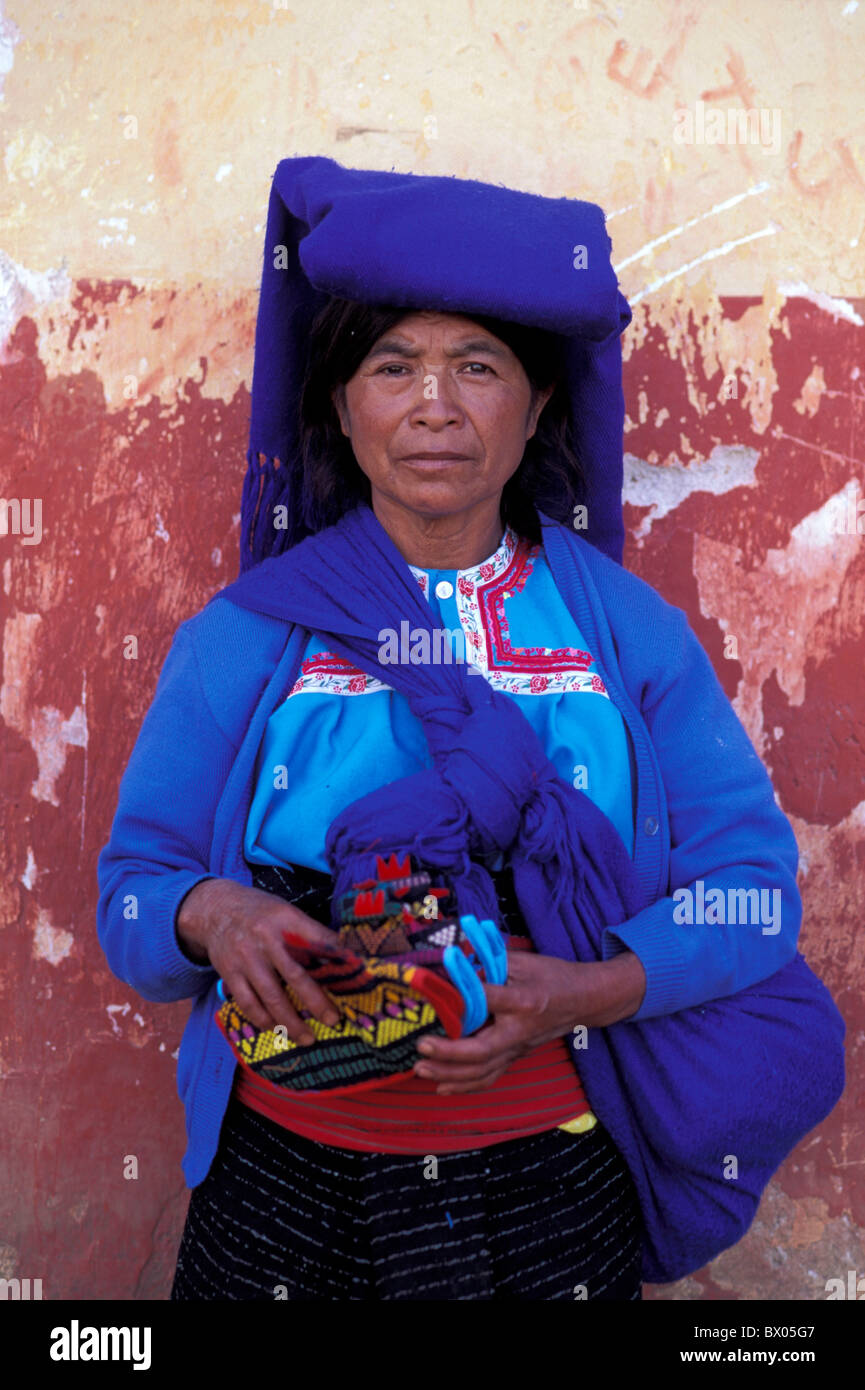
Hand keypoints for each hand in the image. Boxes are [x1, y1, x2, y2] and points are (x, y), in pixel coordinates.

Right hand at [176, 877, 341, 1043]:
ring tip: (307, 1037)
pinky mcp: (230, 973)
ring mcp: (246, 958)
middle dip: (316, 1002)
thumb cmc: (260, 913)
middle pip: (295, 975)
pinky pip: (248, 1003)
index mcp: (285, 920)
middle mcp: (265, 939)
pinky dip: (263, 1019)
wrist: (216, 909)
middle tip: (333, 1020)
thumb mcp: (286, 912)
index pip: (316, 941)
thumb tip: (342, 956)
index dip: (335, 960)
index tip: (353, 978)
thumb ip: (309, 933)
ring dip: (290, 1021)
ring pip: (271, 997)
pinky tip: (275, 1028)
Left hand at [412, 947, 645, 1093]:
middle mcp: (520, 1030)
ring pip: (483, 1071)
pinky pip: (489, 1077)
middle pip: (482, 1050)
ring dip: (449, 1075)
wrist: (584, 1000)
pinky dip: (464, 1086)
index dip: (461, 995)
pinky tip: (442, 1088)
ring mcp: (518, 1048)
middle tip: (421, 1046)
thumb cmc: (551, 976)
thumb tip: (453, 965)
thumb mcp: (523, 961)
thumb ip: (489, 962)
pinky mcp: (516, 1057)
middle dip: (448, 1053)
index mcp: (523, 1000)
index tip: (434, 988)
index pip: (488, 1000)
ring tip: (421, 1069)